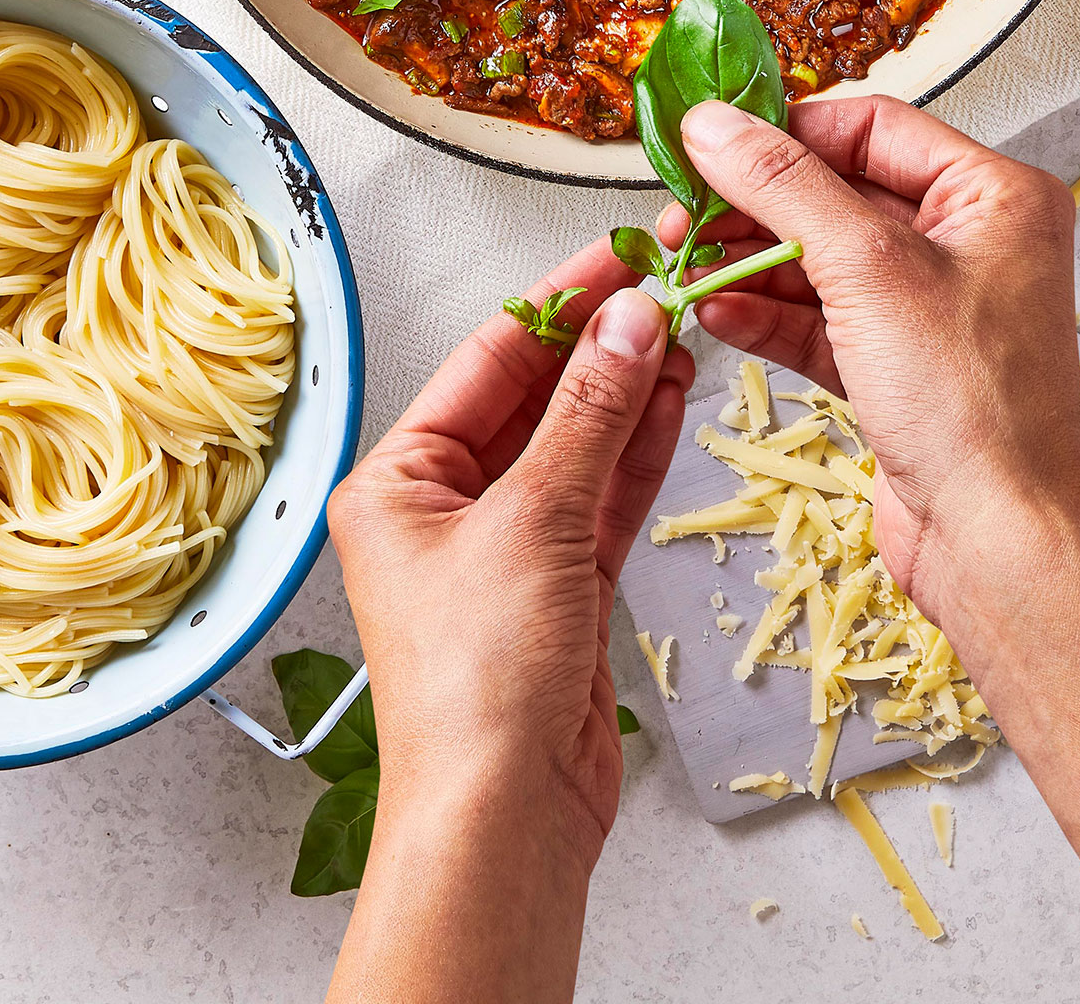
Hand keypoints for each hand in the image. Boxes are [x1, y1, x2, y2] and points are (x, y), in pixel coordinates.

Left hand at [329, 237, 688, 858]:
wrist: (502, 823)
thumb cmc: (476, 689)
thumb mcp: (533, 523)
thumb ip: (588, 415)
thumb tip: (627, 324)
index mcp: (398, 481)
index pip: (487, 359)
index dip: (557, 301)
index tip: (617, 257)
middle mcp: (441, 509)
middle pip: (531, 397)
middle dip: (599, 345)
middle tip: (662, 286)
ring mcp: (503, 549)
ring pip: (573, 445)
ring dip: (627, 392)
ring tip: (681, 332)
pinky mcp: (558, 589)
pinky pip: (599, 498)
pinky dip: (636, 452)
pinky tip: (673, 401)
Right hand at [660, 94, 1079, 640]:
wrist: (1000, 546)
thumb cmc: (977, 411)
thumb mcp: (867, 268)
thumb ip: (782, 185)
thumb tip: (715, 125)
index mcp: (994, 198)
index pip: (871, 128)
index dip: (785, 132)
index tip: (708, 139)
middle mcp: (969, 245)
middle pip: (836, 193)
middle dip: (754, 204)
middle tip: (682, 210)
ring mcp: (930, 310)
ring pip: (818, 259)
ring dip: (748, 260)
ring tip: (684, 263)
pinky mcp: (897, 369)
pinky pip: (818, 320)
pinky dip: (765, 314)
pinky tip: (715, 311)